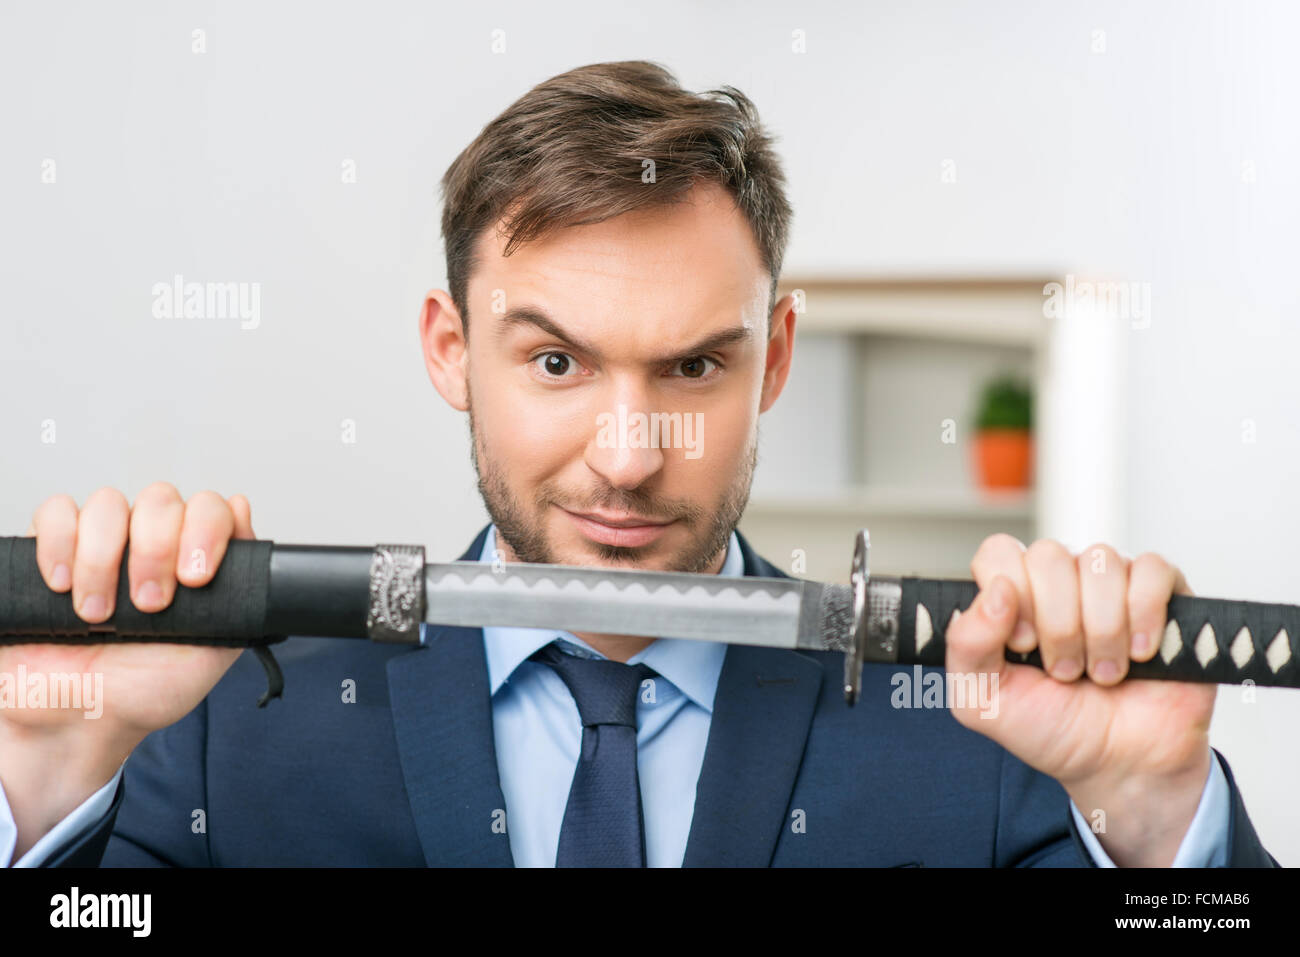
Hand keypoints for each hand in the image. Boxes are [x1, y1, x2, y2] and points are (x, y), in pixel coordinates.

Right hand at [0, 483, 252, 860]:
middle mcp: (152, 540)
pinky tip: (63, 586)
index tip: (196, 580)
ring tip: (99, 613)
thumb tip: (245, 515)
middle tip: (150, 605)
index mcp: (195, 556)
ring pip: (108, 503)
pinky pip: (55, 513)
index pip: (212, 509)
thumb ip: (241, 587)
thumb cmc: (151, 686)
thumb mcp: (216, 647)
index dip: (206, 532)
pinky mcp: (53, 549)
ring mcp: (103, 540)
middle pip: (161, 499)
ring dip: (103, 559)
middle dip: (156, 551)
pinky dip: (59, 545)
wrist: (87, 718)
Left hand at [945, 534, 1214, 866]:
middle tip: (1065, 671)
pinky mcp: (1164, 591)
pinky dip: (1144, 616)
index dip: (1011, 594)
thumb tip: (996, 589)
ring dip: (1102, 630)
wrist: (1121, 766)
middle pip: (1049, 555)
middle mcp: (1061, 578)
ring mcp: (1112, 581)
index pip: (999, 552)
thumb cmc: (1049, 727)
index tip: (1023, 646)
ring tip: (1103, 673)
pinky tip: (1140, 653)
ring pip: (1100, 561)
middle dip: (1057, 625)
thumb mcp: (982, 700)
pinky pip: (1151, 569)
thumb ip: (966, 644)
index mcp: (1013, 594)